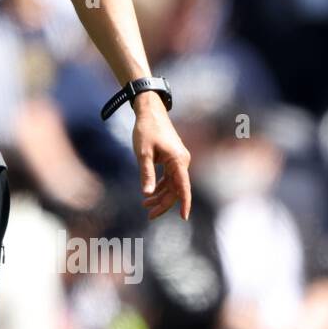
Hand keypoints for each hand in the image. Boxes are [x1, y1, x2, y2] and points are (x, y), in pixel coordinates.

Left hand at [132, 92, 191, 220]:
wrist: (150, 112)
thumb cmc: (146, 130)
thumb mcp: (143, 153)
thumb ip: (146, 173)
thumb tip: (147, 193)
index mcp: (178, 160)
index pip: (183, 186)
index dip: (184, 203)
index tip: (183, 217)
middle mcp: (182, 161)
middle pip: (175, 189)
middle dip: (163, 203)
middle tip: (149, 215)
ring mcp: (178, 160)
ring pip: (172, 184)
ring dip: (160, 196)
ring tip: (145, 207)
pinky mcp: (173, 159)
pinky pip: (169, 177)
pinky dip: (160, 186)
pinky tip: (151, 194)